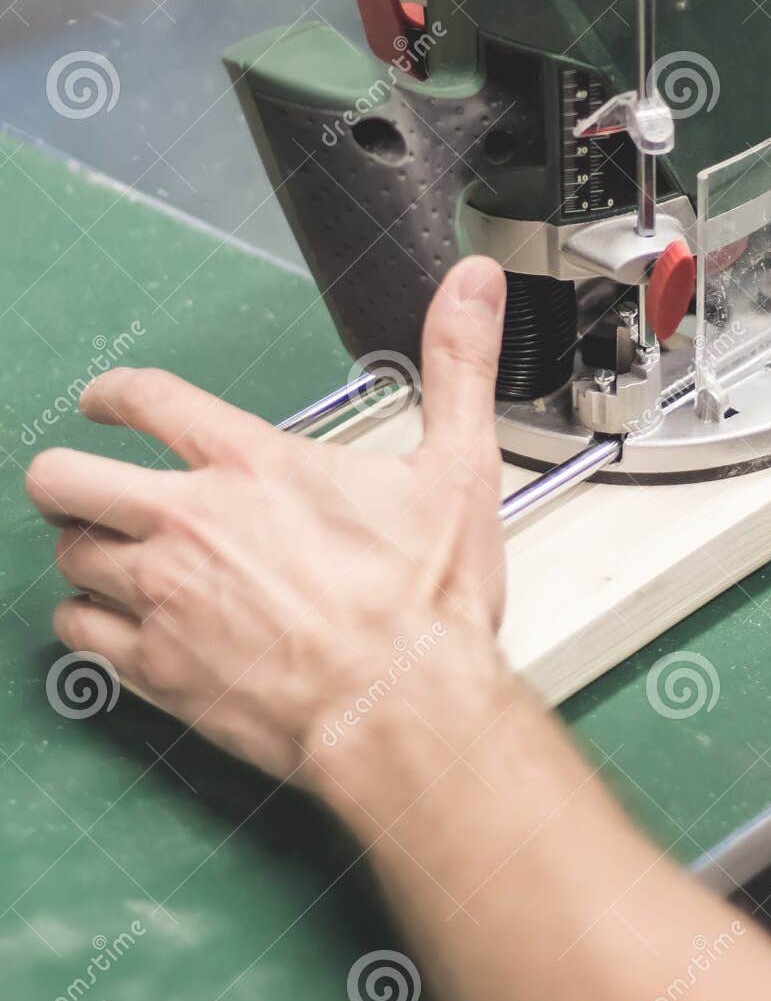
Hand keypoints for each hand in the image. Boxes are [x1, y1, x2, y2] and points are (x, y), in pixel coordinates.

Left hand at [26, 256, 509, 783]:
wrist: (403, 712)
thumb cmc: (424, 606)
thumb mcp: (457, 465)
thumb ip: (459, 364)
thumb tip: (473, 287)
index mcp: (253, 466)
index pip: (148, 401)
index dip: (114, 393)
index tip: (105, 401)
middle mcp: (191, 524)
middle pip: (67, 477)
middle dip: (67, 472)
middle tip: (83, 480)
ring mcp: (164, 598)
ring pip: (68, 554)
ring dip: (84, 548)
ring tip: (107, 550)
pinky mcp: (155, 667)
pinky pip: (77, 633)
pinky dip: (89, 622)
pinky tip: (114, 619)